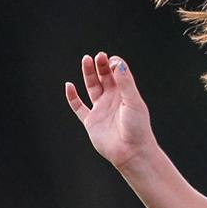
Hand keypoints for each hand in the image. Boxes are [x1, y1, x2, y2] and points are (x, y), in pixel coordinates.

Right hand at [65, 52, 157, 170]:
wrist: (131, 152)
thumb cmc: (137, 128)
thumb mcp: (133, 101)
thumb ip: (125, 83)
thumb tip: (118, 63)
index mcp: (125, 94)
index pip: (118, 73)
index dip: (114, 64)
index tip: (111, 60)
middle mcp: (112, 100)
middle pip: (104, 77)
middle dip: (101, 65)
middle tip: (98, 56)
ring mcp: (101, 109)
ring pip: (92, 87)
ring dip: (88, 74)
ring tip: (86, 59)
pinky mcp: (91, 121)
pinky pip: (78, 107)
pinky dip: (72, 97)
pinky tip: (69, 85)